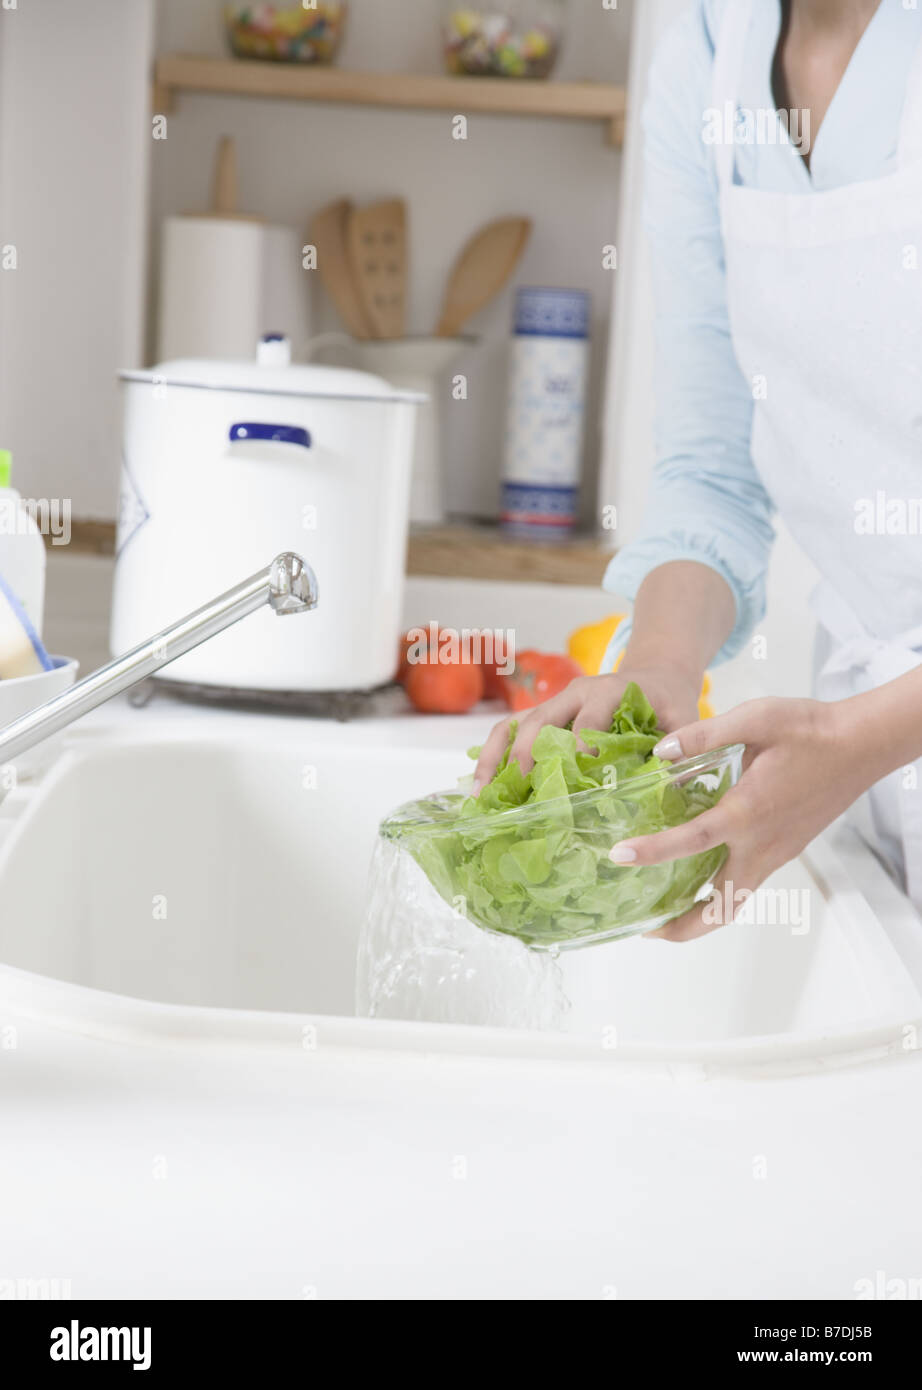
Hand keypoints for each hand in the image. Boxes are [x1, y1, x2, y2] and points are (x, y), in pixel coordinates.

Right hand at [472, 663, 701, 789]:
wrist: (657, 674)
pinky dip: (493, 756)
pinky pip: (510, 730)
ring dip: (496, 758)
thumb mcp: (684, 720)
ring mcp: (555, 702)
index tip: (572, 774)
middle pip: (540, 720)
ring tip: (481, 795)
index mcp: (611, 691)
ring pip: (515, 724)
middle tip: (517, 793)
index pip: (589, 718)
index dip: (581, 744)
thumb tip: (663, 789)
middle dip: (526, 756)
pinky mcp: (544, 714)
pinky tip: (482, 787)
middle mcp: (576, 693)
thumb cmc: (670, 702)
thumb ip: (678, 749)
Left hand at [609, 696, 871, 941]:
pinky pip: (747, 881)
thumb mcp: (755, 719)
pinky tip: (697, 870)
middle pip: (720, 908)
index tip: (619, 857)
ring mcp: (776, 852)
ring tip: (664, 908)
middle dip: (681, 927)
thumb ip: (704, 734)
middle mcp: (761, 845)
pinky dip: (719, 890)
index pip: (692, 841)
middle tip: (645, 925)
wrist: (861, 745)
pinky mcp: (785, 848)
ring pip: (736, 900)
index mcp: (748, 813)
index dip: (652, 851)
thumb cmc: (811, 729)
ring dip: (700, 913)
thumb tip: (660, 751)